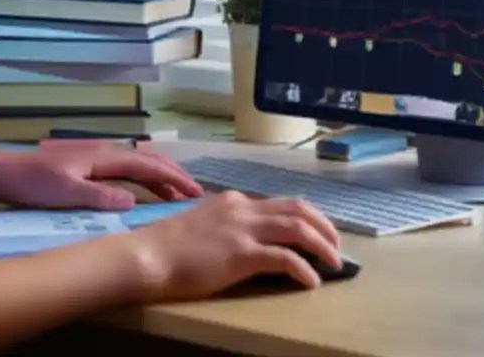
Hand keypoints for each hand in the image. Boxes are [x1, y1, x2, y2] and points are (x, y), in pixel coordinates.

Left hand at [0, 145, 203, 209]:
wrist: (3, 173)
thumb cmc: (33, 184)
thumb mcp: (67, 193)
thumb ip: (100, 196)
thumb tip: (133, 200)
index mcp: (104, 158)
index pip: (148, 166)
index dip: (173, 179)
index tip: (195, 193)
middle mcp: (105, 153)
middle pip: (148, 160)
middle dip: (174, 175)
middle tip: (196, 193)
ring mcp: (96, 157)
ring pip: (138, 164)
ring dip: (160, 177)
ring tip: (176, 194)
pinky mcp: (88, 165)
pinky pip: (126, 169)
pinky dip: (143, 178)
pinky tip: (143, 191)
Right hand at [129, 190, 341, 299]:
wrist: (146, 257)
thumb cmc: (167, 247)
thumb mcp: (202, 224)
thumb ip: (226, 226)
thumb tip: (247, 240)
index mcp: (234, 202)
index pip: (281, 203)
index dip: (307, 217)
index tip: (320, 232)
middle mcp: (242, 209)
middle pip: (298, 209)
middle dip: (324, 226)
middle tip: (336, 246)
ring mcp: (242, 229)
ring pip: (298, 228)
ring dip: (322, 245)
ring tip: (334, 262)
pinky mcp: (240, 253)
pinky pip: (284, 258)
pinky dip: (303, 269)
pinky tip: (311, 282)